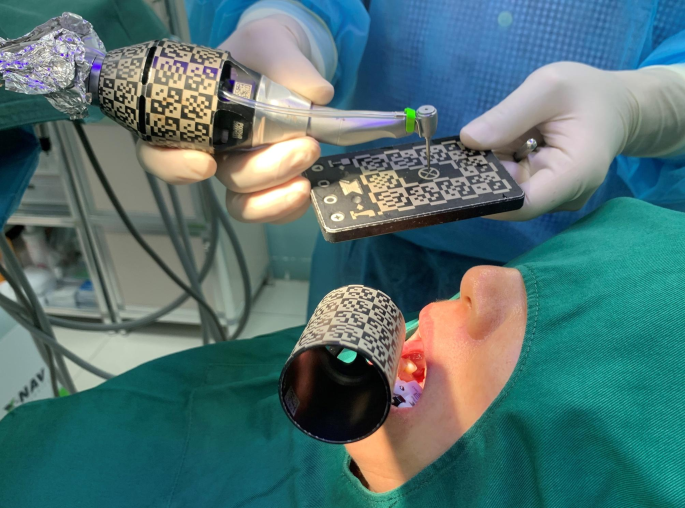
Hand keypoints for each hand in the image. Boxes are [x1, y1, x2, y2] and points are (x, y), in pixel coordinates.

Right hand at [137, 14, 333, 222]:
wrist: (287, 67)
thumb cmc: (262, 54)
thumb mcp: (270, 44)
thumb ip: (287, 62)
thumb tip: (317, 93)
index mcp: (192, 116)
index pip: (159, 152)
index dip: (174, 166)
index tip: (206, 163)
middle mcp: (211, 150)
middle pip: (222, 177)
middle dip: (264, 170)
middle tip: (306, 146)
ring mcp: (240, 171)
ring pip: (243, 204)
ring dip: (275, 199)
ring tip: (306, 180)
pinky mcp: (269, 186)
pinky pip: (271, 211)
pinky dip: (290, 208)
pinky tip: (309, 186)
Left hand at [460, 62, 634, 219]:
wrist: (613, 105)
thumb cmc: (586, 92)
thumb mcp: (548, 87)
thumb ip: (508, 114)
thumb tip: (468, 140)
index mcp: (575, 173)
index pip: (523, 203)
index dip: (486, 195)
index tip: (456, 176)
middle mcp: (564, 195)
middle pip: (509, 196)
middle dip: (482, 174)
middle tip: (457, 151)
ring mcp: (552, 196)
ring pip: (505, 188)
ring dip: (490, 166)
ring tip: (486, 139)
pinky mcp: (541, 190)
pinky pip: (509, 181)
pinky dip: (497, 164)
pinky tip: (498, 144)